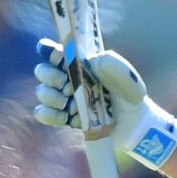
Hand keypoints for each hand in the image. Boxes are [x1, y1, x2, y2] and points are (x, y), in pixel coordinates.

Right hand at [34, 39, 176, 168]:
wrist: (134, 127)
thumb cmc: (131, 98)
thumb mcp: (130, 81)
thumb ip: (117, 67)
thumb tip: (95, 62)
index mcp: (80, 64)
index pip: (54, 50)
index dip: (49, 50)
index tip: (58, 57)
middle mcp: (69, 79)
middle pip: (42, 70)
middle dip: (48, 75)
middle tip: (65, 84)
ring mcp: (64, 99)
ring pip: (42, 92)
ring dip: (50, 97)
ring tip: (68, 104)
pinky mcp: (63, 118)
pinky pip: (43, 113)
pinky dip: (50, 115)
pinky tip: (66, 117)